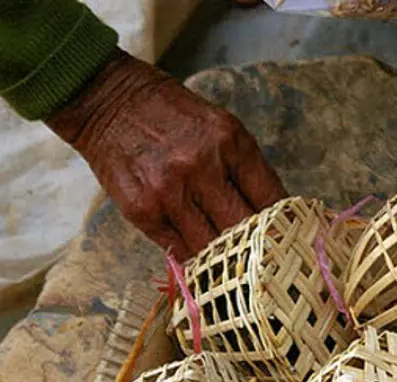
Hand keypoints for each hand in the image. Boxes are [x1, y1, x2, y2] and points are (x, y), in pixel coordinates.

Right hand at [47, 50, 286, 259]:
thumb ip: (245, 169)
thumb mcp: (219, 128)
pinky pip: (180, 251)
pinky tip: (204, 261)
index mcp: (231, 143)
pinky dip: (195, 259)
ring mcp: (170, 192)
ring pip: (213, 247)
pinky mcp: (143, 211)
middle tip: (265, 261)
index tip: (288, 239)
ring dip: (225, 259)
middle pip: (245, 229)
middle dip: (257, 247)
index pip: (272, 199)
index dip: (283, 226)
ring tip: (235, 265)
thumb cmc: (170, 116)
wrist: (107, 100)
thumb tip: (274, 215)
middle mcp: (202, 168)